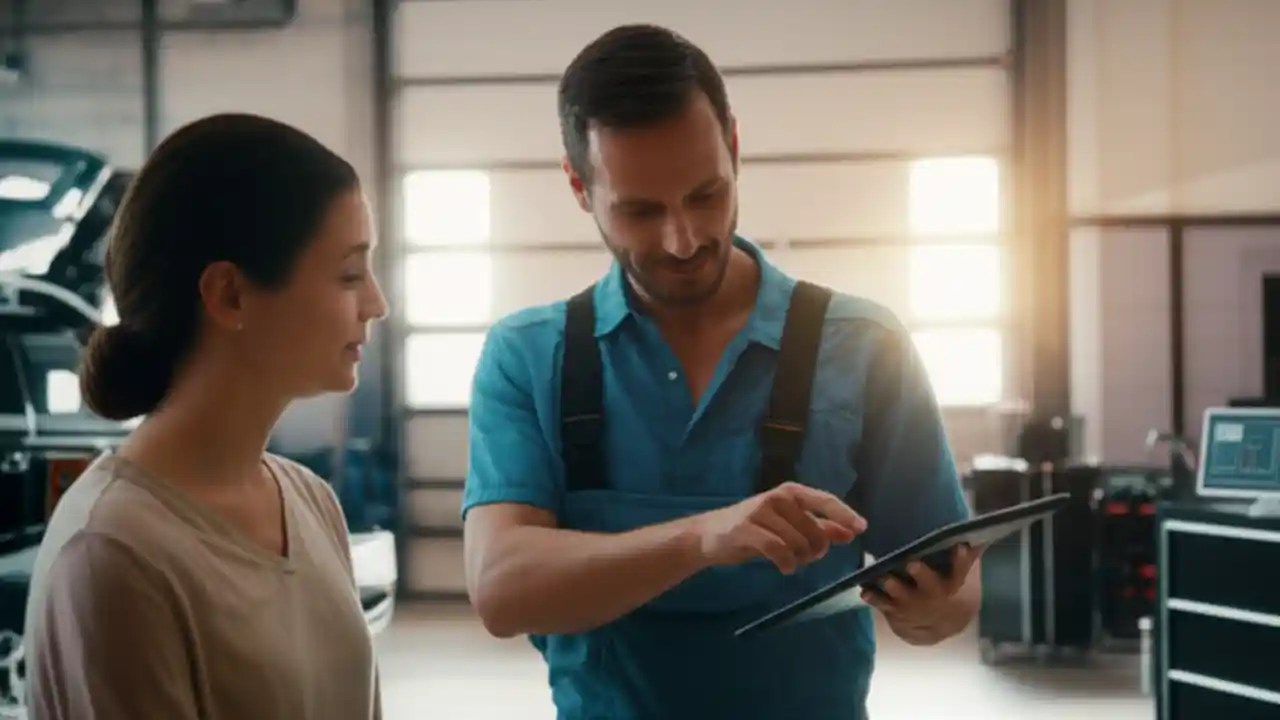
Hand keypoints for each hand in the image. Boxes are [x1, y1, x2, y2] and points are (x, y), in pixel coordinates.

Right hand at [693, 482, 866, 574]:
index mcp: (790, 493)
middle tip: (807, 557)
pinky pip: (778, 551)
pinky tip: (783, 567)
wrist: (711, 535)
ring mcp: (760, 511)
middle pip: (814, 530)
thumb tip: (850, 531)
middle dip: (816, 550)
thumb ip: (818, 526)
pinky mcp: (746, 529)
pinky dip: (786, 563)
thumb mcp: (789, 525)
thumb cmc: (754, 529)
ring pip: (797, 542)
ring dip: (799, 559)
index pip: (825, 500)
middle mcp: (777, 497)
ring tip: (790, 562)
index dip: (844, 515)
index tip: (861, 528)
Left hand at [861, 544, 979, 644]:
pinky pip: (883, 605)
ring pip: (903, 597)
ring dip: (893, 587)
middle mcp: (934, 596)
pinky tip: (864, 591)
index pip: (962, 570)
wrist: (943, 623)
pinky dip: (874, 598)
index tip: (960, 546)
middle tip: (913, 564)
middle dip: (922, 575)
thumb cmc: (951, 584)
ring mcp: (914, 605)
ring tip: (885, 578)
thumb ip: (967, 552)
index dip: (962, 560)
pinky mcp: (895, 611)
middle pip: (930, 586)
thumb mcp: (962, 573)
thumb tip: (977, 526)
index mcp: (954, 583)